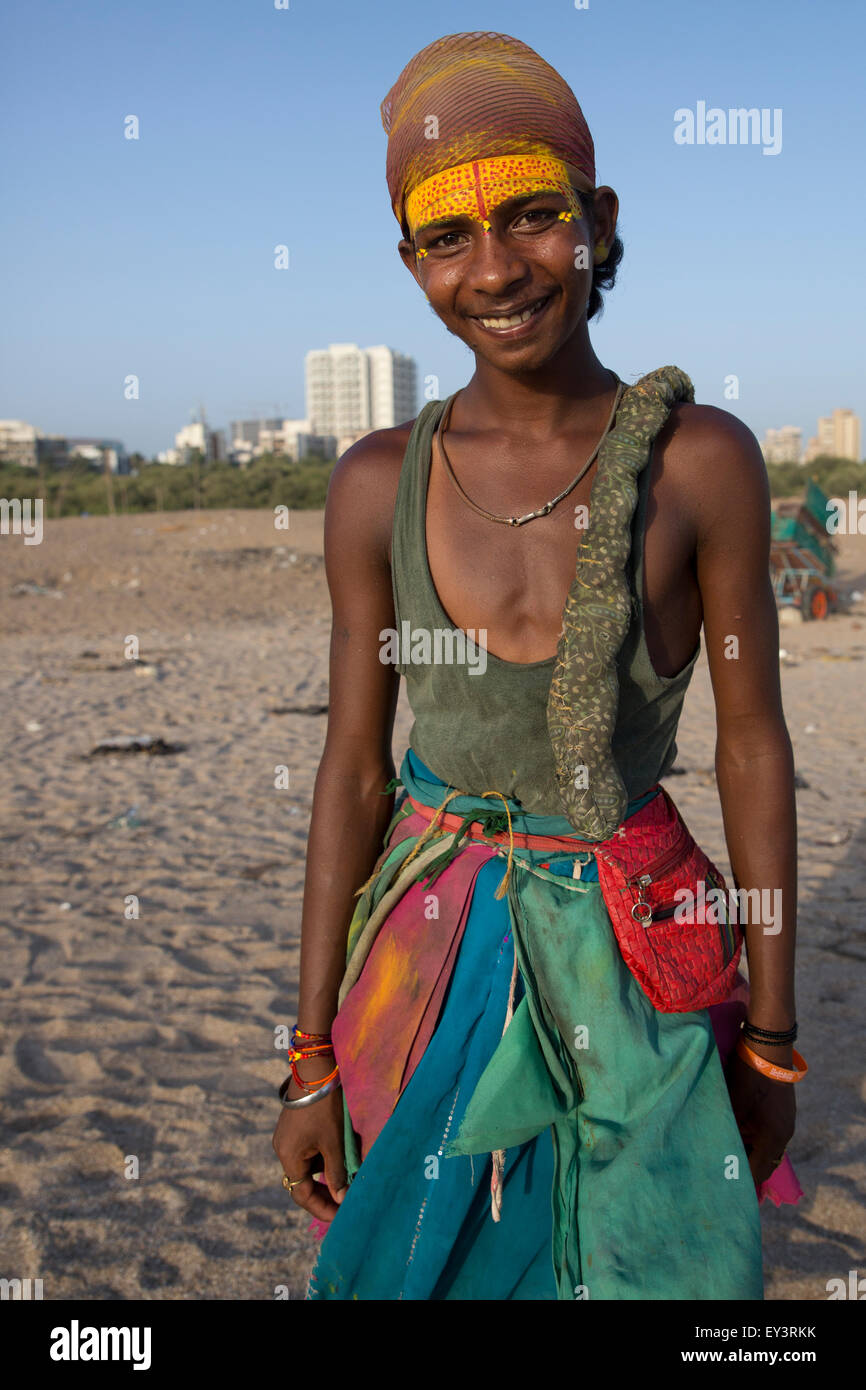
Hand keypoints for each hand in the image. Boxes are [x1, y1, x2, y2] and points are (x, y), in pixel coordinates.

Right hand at [272, 1057, 348, 1222]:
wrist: (314, 1070)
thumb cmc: (324, 1108)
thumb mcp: (333, 1142)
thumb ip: (336, 1172)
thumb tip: (341, 1199)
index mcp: (288, 1156)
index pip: (302, 1194)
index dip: (321, 1208)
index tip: (340, 1216)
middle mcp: (283, 1150)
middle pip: (303, 1182)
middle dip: (325, 1192)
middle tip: (346, 1202)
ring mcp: (287, 1138)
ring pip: (308, 1166)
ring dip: (326, 1172)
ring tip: (349, 1176)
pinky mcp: (294, 1128)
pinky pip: (308, 1151)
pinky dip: (323, 1157)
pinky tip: (340, 1155)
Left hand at [725, 1049, 795, 1187]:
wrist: (767, 1046)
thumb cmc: (747, 1076)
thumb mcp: (733, 1105)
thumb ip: (726, 1130)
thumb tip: (714, 1150)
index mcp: (773, 1138)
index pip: (757, 1172)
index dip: (741, 1182)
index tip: (724, 1190)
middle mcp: (783, 1134)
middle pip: (762, 1162)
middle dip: (743, 1168)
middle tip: (721, 1175)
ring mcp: (783, 1122)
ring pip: (764, 1148)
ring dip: (746, 1151)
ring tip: (724, 1156)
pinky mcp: (779, 1112)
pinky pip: (765, 1134)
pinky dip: (751, 1138)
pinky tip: (734, 1134)